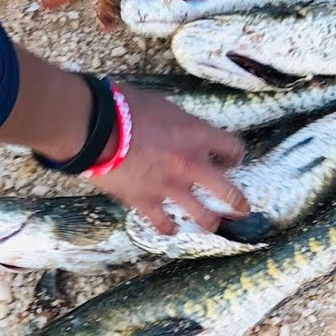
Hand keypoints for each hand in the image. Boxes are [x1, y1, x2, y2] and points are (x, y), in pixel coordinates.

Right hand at [87, 85, 249, 233]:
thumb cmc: (123, 106)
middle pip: (229, 192)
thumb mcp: (163, 106)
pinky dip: (169, 228)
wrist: (92, 126)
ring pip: (204, 217)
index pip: (233, 148)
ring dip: (211, 222)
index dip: (235, 155)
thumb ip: (180, 123)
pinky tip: (171, 229)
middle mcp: (191, 165)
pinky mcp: (146, 202)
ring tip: (213, 225)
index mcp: (196, 135)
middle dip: (239, 203)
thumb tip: (183, 131)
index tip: (232, 160)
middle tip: (242, 208)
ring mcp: (170, 188)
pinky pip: (164, 224)